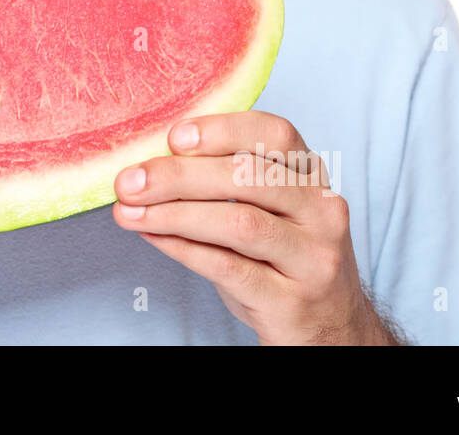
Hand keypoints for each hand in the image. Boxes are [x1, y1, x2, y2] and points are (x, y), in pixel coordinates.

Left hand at [112, 110, 399, 344]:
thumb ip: (225, 181)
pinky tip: (154, 237)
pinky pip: (229, 268)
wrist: (329, 328)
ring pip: (239, 222)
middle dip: (179, 175)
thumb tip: (151, 163)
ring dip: (174, 214)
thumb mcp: (268, 210)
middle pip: (248, 177)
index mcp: (312, 177)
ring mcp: (313, 258)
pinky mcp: (293, 301)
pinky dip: (184, 248)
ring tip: (130, 212)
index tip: (174, 136)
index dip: (223, 130)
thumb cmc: (282, 258)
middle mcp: (322, 211)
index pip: (275, 135)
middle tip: (129, 181)